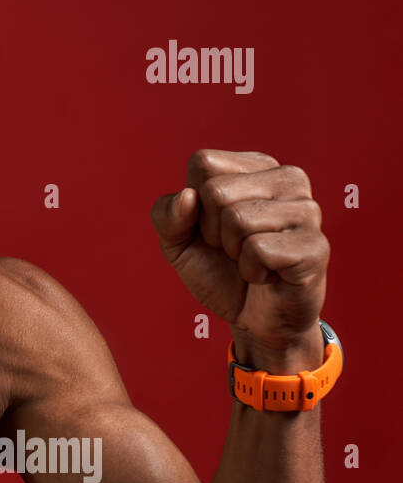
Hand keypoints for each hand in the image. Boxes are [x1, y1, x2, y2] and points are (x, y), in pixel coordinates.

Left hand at [150, 149, 328, 372]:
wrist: (253, 320)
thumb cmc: (219, 271)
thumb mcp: (177, 242)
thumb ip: (166, 215)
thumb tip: (186, 196)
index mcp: (256, 167)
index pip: (203, 163)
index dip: (194, 203)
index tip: (212, 226)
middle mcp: (288, 179)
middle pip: (216, 190)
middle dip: (211, 230)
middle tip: (233, 248)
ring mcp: (307, 211)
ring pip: (237, 219)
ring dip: (233, 251)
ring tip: (251, 260)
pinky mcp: (316, 245)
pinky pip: (258, 250)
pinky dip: (252, 271)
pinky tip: (267, 276)